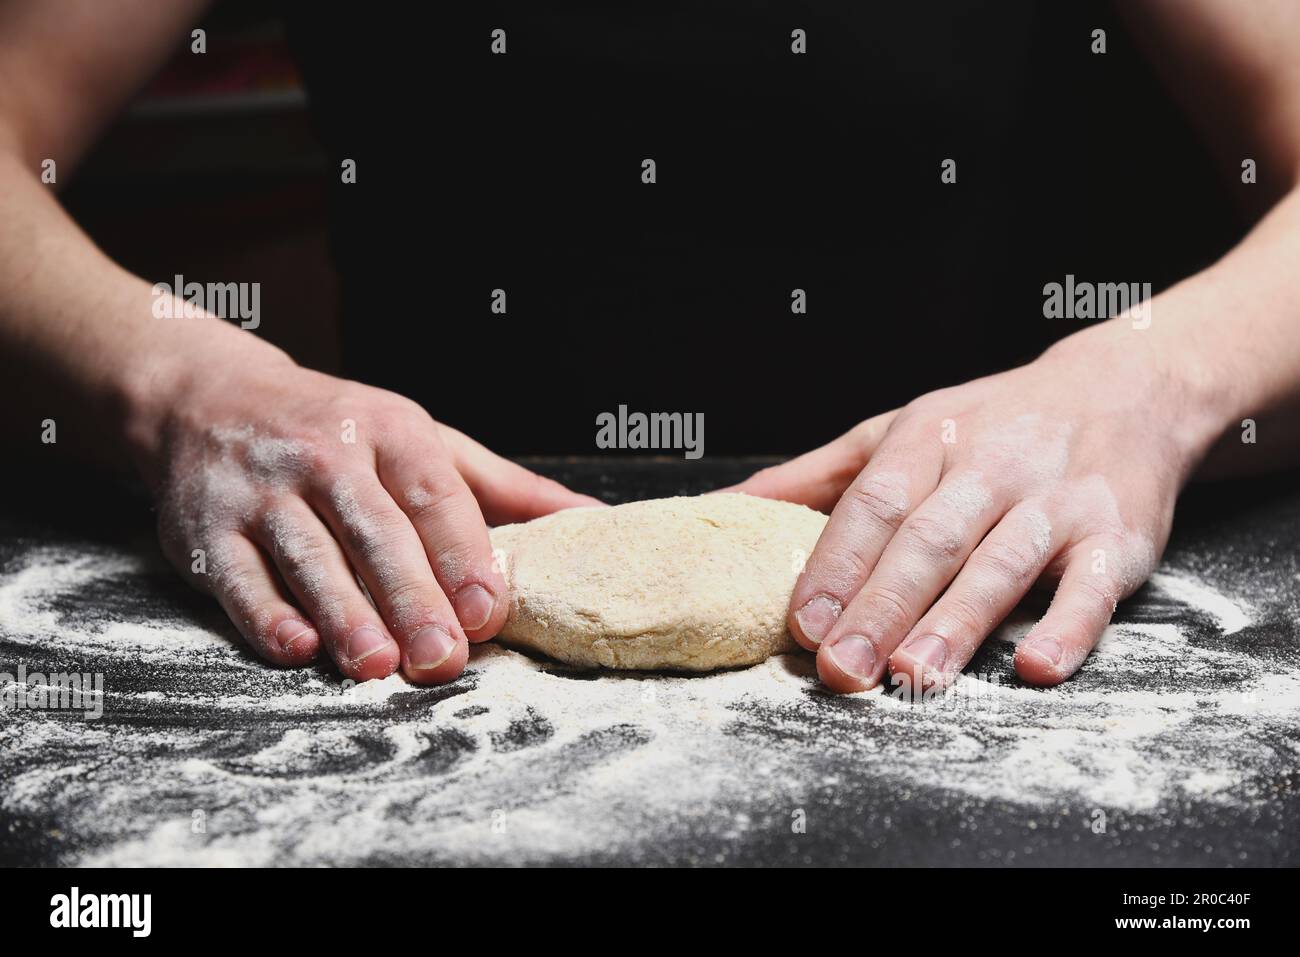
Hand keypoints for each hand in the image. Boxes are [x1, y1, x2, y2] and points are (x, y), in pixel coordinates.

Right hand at [131, 336, 599, 683]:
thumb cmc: (340, 430)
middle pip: (374, 531)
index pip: (432, 493)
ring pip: (308, 557)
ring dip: (343, 613)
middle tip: (443, 657)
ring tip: (378, 664)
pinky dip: (264, 614)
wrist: (207, 398)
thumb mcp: (422, 439)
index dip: (461, 552)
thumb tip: (594, 517)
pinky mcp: (208, 530)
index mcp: (389, 432)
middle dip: (411, 596)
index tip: (489, 608)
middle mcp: (325, 457)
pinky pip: (238, 577)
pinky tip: (295, 648)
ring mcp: (262, 493)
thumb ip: (500, 486)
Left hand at [730, 324, 1222, 692]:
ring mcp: (1056, 501)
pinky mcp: (1118, 537)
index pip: (875, 503)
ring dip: (956, 623)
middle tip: (841, 669)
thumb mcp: (898, 430)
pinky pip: (1094, 586)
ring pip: (1000, 564)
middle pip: (928, 540)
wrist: (1127, 387)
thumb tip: (722, 506)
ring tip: (913, 675)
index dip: (837, 563)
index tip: (803, 621)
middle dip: (880, 607)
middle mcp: (989, 467)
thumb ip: (816, 476)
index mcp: (927, 439)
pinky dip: (1069, 626)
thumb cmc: (990, 423)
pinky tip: (1037, 665)